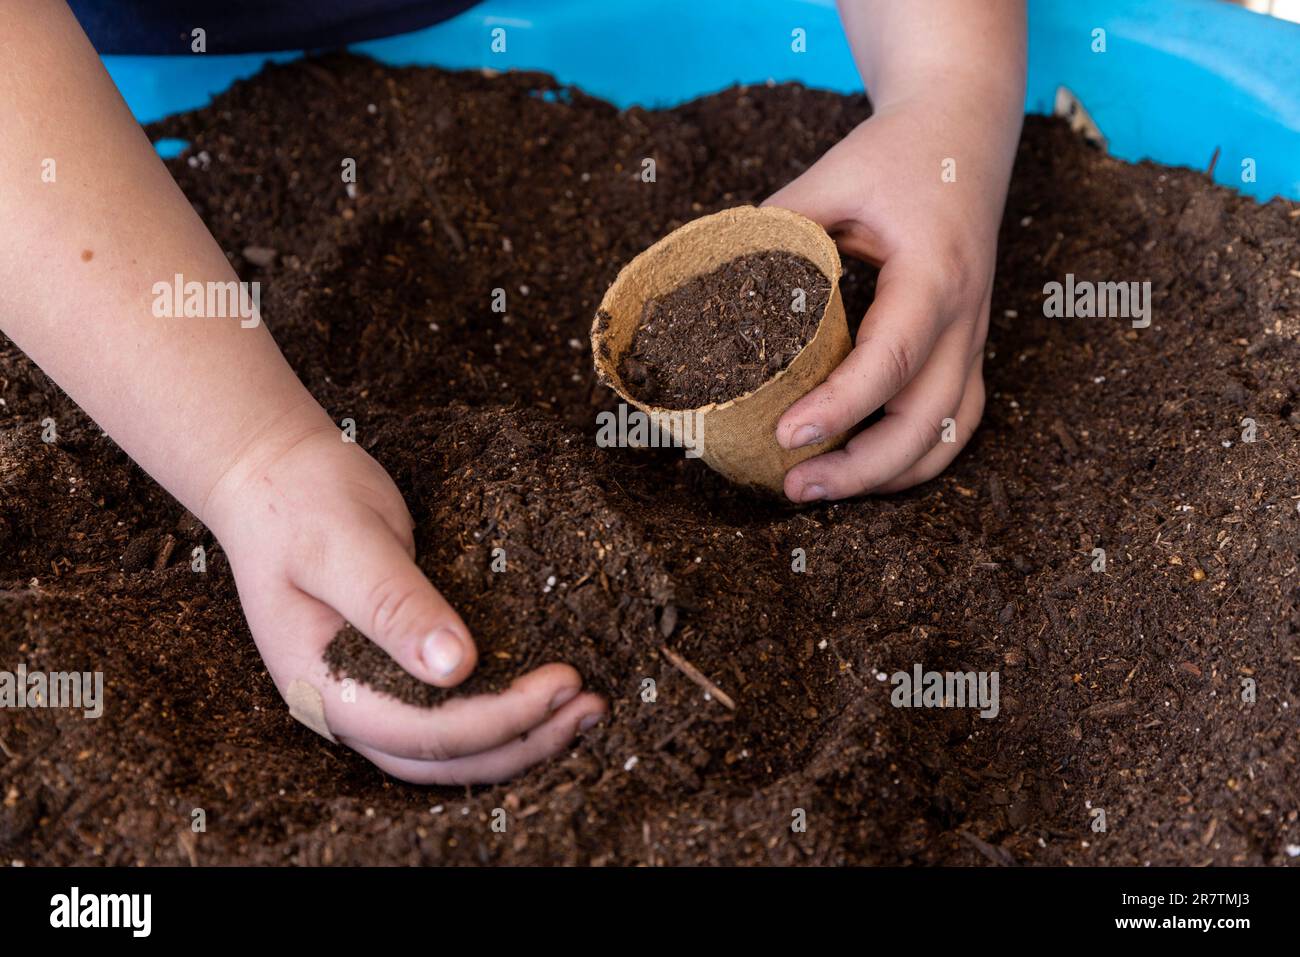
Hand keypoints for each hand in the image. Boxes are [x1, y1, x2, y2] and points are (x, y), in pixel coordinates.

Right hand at [204, 415, 605, 783]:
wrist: (270, 473)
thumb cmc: (299, 502)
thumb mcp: (346, 543)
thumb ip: (394, 604)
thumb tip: (455, 666)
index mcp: (321, 685)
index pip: (424, 732)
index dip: (499, 718)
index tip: (562, 684)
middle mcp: (343, 704)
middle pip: (442, 758)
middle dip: (522, 741)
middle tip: (589, 704)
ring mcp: (366, 692)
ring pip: (449, 748)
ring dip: (519, 737)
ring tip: (584, 709)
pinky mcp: (390, 670)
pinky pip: (448, 713)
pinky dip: (500, 713)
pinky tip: (545, 692)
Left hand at [768, 88, 1019, 500]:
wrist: (968, 127)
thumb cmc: (899, 150)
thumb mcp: (832, 176)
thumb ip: (776, 230)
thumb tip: (712, 287)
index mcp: (934, 273)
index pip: (892, 357)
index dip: (840, 406)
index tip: (786, 434)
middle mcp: (966, 316)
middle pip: (927, 419)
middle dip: (862, 467)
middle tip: (792, 487)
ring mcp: (975, 336)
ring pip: (949, 433)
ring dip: (890, 474)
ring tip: (820, 490)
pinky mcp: (969, 346)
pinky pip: (955, 421)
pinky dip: (915, 458)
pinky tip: (864, 471)